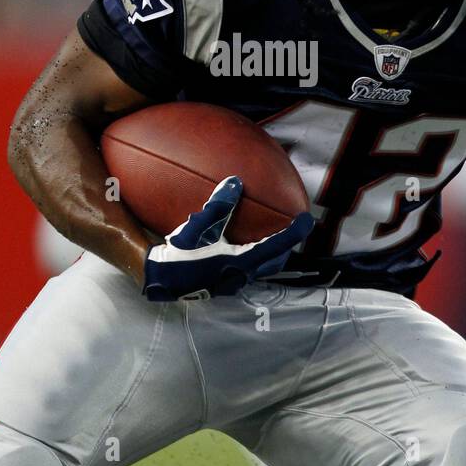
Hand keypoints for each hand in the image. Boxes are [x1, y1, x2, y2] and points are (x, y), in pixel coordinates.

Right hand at [142, 176, 313, 302]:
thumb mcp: (197, 229)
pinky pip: (246, 269)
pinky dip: (252, 256)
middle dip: (286, 246)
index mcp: (240, 263)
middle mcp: (240, 276)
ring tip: (271, 237)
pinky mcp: (221, 283)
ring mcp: (231, 282)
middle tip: (293, 230)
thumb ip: (218, 207)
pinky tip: (239, 244)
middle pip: (274, 262)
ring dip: (270, 253)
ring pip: (261, 268)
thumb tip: (234, 183)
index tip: (308, 220)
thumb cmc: (178, 256)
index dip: (294, 233)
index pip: (276, 246)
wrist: (158, 281)